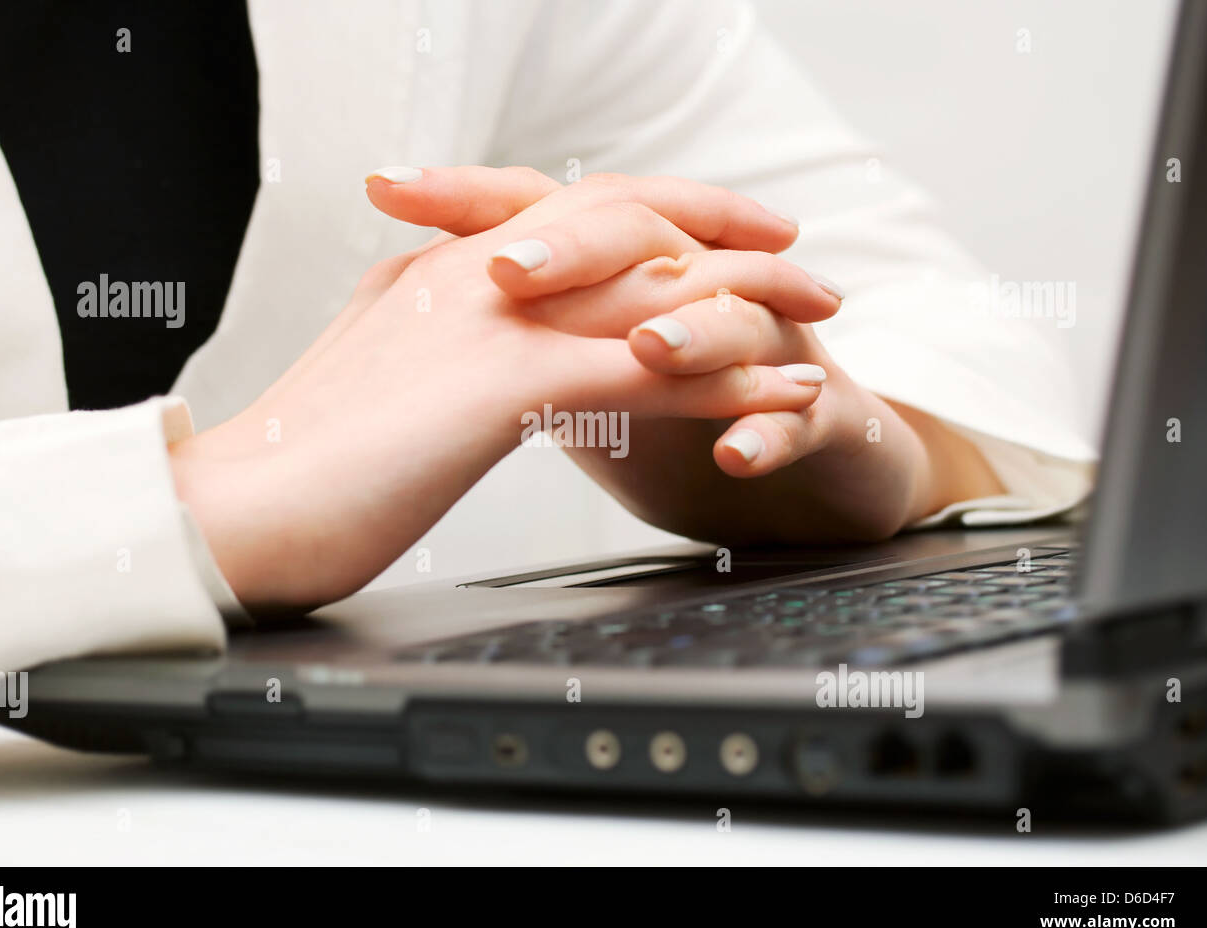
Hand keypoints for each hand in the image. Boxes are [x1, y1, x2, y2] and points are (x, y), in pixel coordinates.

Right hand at [169, 169, 819, 611]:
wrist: (229, 513)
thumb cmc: (289, 469)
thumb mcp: (370, 377)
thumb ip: (423, 343)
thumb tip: (460, 348)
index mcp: (439, 271)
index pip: (568, 214)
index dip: (651, 217)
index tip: (710, 232)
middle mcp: (471, 276)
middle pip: (625, 224)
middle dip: (721, 234)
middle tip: (794, 255)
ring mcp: (488, 322)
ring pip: (649, 288)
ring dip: (746, 300)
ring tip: (817, 315)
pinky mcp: (502, 386)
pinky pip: (645, 371)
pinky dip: (723, 378)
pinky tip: (778, 392)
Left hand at [370, 167, 1005, 544]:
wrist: (802, 458)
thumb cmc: (677, 408)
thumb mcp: (579, 370)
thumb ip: (511, 334)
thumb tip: (397, 303)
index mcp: (628, 274)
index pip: (549, 213)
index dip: (471, 198)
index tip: (388, 190)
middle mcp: (698, 289)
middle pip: (645, 244)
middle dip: (576, 252)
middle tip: (507, 274)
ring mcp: (765, 347)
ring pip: (736, 317)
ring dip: (692, 329)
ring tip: (643, 348)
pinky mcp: (818, 413)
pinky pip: (801, 418)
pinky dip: (768, 431)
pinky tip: (734, 453)